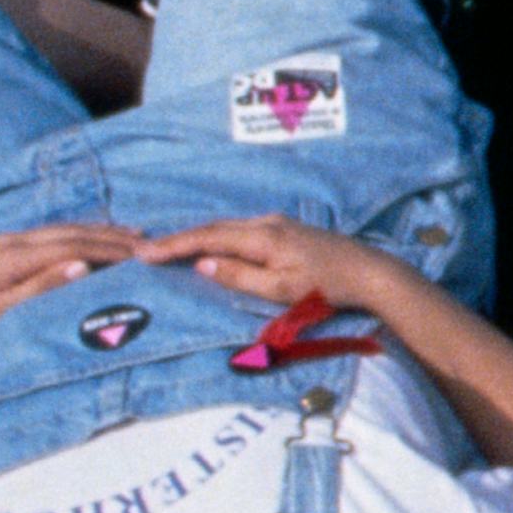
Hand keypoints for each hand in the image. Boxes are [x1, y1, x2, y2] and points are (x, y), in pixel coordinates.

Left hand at [0, 222, 150, 358]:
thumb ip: (39, 287)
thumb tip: (81, 265)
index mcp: (13, 256)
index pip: (73, 246)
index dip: (111, 249)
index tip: (144, 254)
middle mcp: (13, 241)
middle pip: (72, 232)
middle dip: (113, 237)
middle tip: (151, 243)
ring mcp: (8, 241)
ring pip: (63, 230)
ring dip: (100, 231)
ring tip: (134, 235)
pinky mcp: (4, 247)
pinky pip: (52, 234)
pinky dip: (80, 234)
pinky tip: (93, 237)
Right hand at [137, 215, 427, 324]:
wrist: (369, 273)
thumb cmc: (326, 287)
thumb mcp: (280, 289)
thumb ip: (239, 277)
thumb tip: (202, 264)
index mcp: (263, 237)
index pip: (207, 238)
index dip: (173, 246)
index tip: (143, 254)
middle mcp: (267, 223)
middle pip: (213, 229)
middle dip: (178, 240)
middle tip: (144, 252)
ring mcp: (278, 224)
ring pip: (227, 228)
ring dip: (197, 238)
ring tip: (167, 250)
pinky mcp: (285, 230)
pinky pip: (241, 231)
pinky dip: (217, 238)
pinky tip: (208, 247)